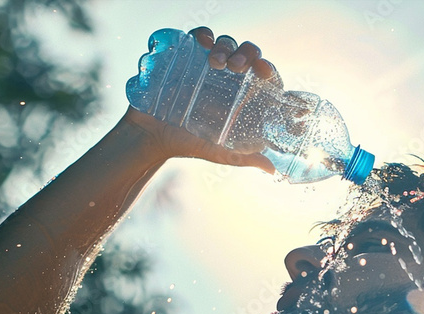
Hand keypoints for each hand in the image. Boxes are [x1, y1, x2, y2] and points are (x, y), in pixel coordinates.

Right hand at [124, 27, 277, 173]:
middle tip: (238, 68)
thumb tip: (272, 170)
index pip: (262, 73)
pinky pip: (198, 36)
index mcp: (241, 94)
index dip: (267, 68)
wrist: (151, 137)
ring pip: (225, 42)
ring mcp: (206, 64)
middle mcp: (227, 76)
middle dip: (247, 53)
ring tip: (217, 63)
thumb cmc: (189, 145)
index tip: (265, 72)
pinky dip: (203, 34)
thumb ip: (244, 157)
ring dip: (225, 46)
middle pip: (246, 52)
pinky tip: (203, 42)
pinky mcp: (185, 56)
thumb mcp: (221, 153)